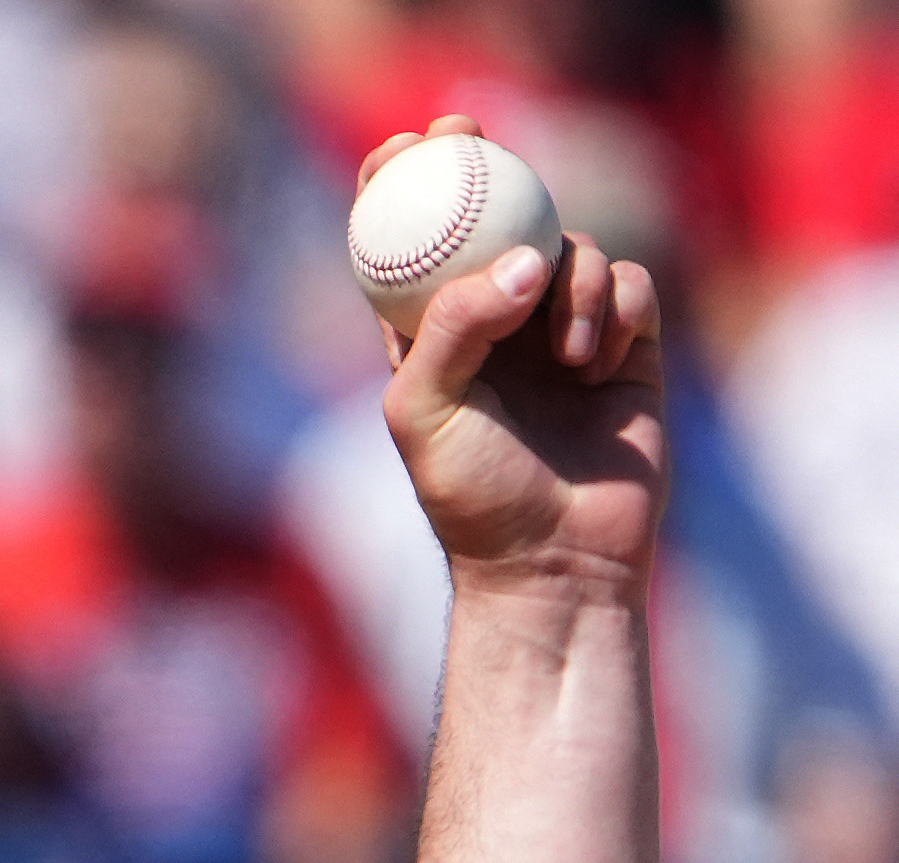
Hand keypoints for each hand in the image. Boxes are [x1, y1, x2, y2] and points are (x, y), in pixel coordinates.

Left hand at [367, 118, 665, 597]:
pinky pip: (629, 284)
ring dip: (571, 282)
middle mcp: (497, 325)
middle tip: (476, 134)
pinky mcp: (627, 347)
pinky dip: (614, 307)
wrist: (555, 560)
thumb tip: (523, 259)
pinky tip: (597, 363)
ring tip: (565, 356)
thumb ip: (454, 329)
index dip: (402, 189)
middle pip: (498, 222)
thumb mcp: (427, 412)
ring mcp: (561, 331)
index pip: (410, 247)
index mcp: (431, 338)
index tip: (404, 147)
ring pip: (572, 247)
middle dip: (490, 170)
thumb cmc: (472, 495)